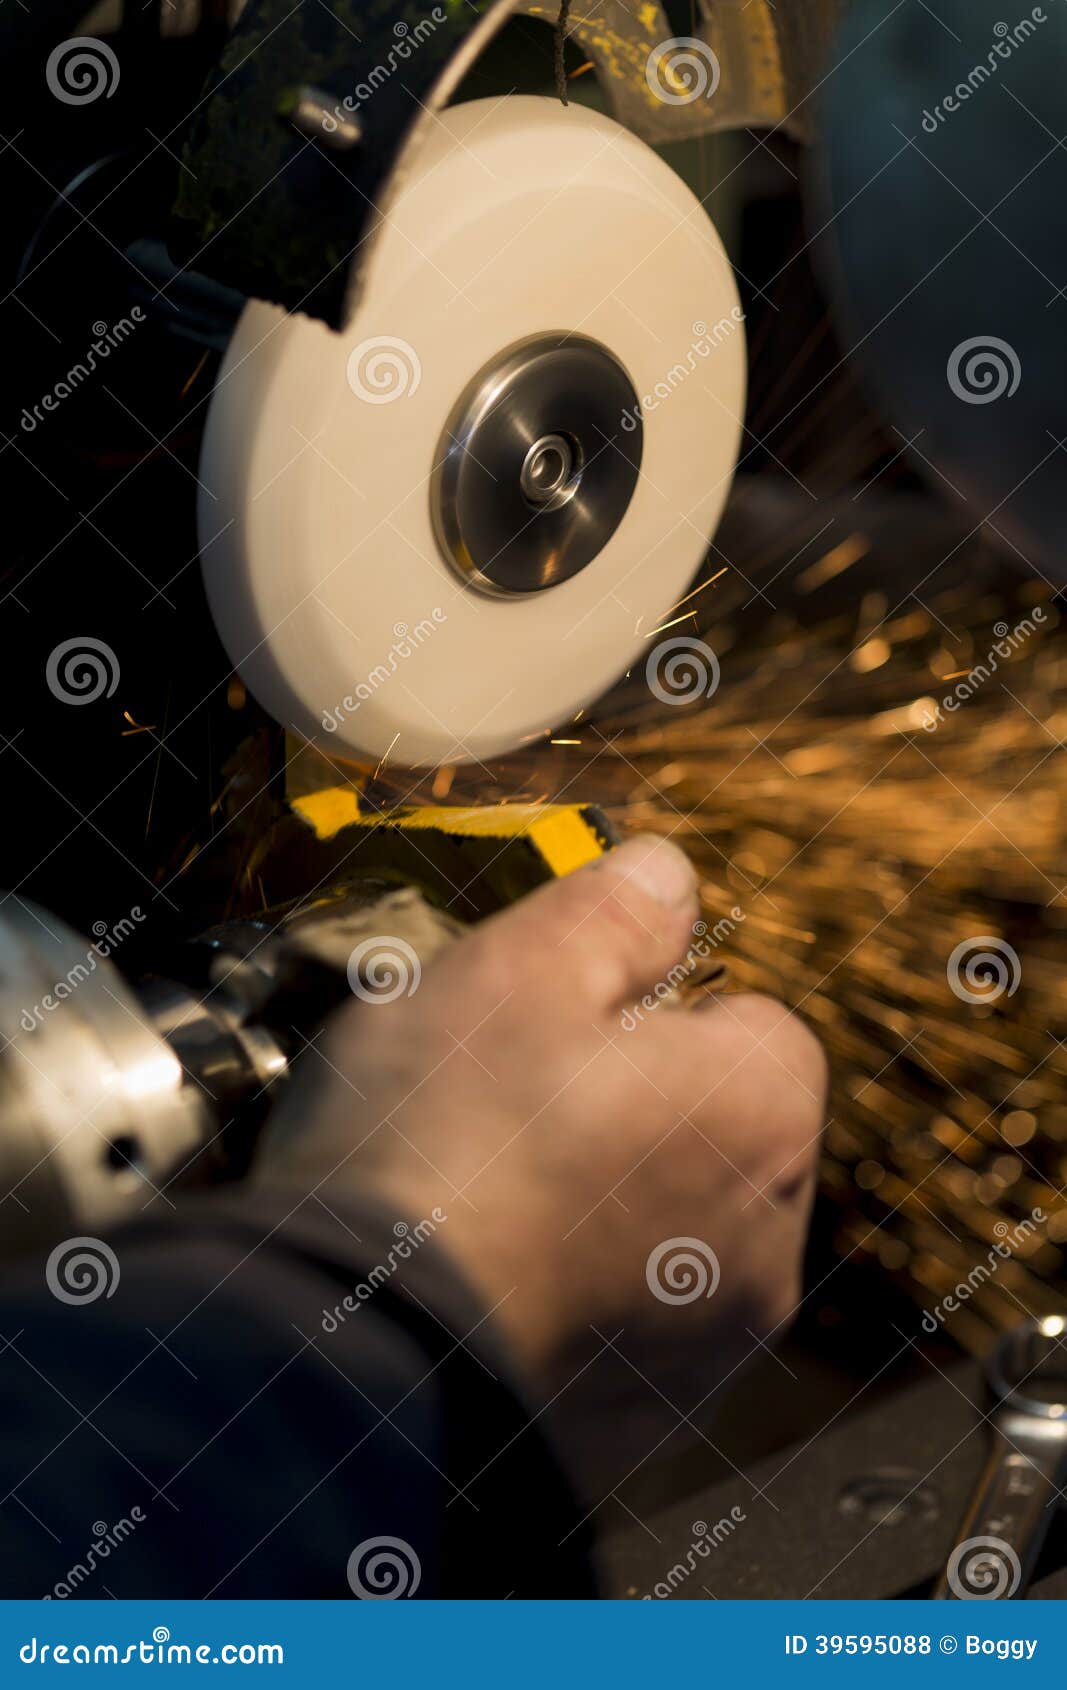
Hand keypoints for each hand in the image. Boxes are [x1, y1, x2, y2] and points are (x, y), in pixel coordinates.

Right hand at [257, 836, 825, 1493]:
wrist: (356, 1359)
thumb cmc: (442, 1141)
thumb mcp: (518, 969)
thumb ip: (615, 908)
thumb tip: (669, 876)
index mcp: (762, 1111)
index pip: (748, 1018)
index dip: (648, 1005)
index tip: (556, 1024)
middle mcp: (768, 1241)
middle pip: (707, 1127)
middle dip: (628, 1104)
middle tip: (505, 1105)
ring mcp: (707, 1348)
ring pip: (663, 1230)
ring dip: (597, 1205)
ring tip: (477, 1195)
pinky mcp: (639, 1427)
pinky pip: (616, 1328)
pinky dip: (564, 1299)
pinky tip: (479, 1279)